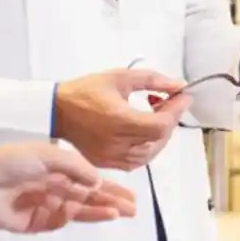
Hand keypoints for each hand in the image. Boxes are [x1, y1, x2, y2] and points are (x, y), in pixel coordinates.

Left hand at [0, 142, 136, 232]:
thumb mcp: (47, 154)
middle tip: (132, 208)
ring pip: (78, 210)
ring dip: (98, 211)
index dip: (109, 185)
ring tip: (119, 213)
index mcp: (55, 167)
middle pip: (87, 196)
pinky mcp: (34, 223)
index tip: (130, 194)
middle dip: (110, 201)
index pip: (88, 178)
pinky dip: (69, 217)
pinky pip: (57, 221)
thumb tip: (98, 180)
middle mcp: (52, 186)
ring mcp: (44, 206)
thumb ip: (76, 167)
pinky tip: (78, 210)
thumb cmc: (11, 162)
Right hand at [56, 69, 193, 170]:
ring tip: (155, 114)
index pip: (161, 125)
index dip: (177, 111)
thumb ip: (152, 80)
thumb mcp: (120, 77)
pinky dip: (148, 147)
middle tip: (168, 101)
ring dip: (160, 134)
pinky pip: (137, 160)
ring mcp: (112, 157)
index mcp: (120, 121)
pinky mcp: (107, 163)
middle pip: (159, 139)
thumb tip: (178, 85)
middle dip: (170, 119)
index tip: (183, 96)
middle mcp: (117, 143)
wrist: (57, 110)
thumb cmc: (87, 91)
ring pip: (151, 152)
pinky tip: (144, 131)